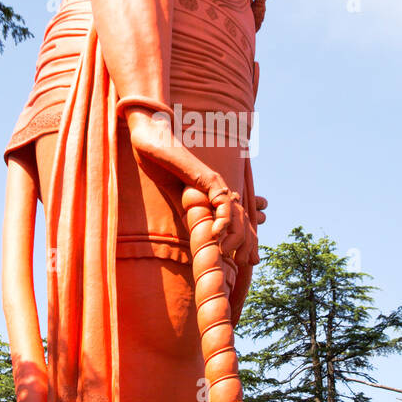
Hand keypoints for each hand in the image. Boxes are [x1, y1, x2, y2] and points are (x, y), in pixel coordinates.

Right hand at [125, 106, 258, 262]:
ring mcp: (215, 183)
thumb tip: (198, 234)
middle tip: (249, 261)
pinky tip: (215, 235)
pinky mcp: (206, 178)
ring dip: (236, 237)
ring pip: (237, 214)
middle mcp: (218, 190)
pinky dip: (222, 220)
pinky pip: (221, 202)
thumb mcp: (176, 196)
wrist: (151, 140)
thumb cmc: (160, 164)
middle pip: (243, 219)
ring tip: (227, 254)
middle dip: (250, 242)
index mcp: (212, 195)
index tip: (250, 258)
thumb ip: (190, 212)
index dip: (247, 239)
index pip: (237, 220)